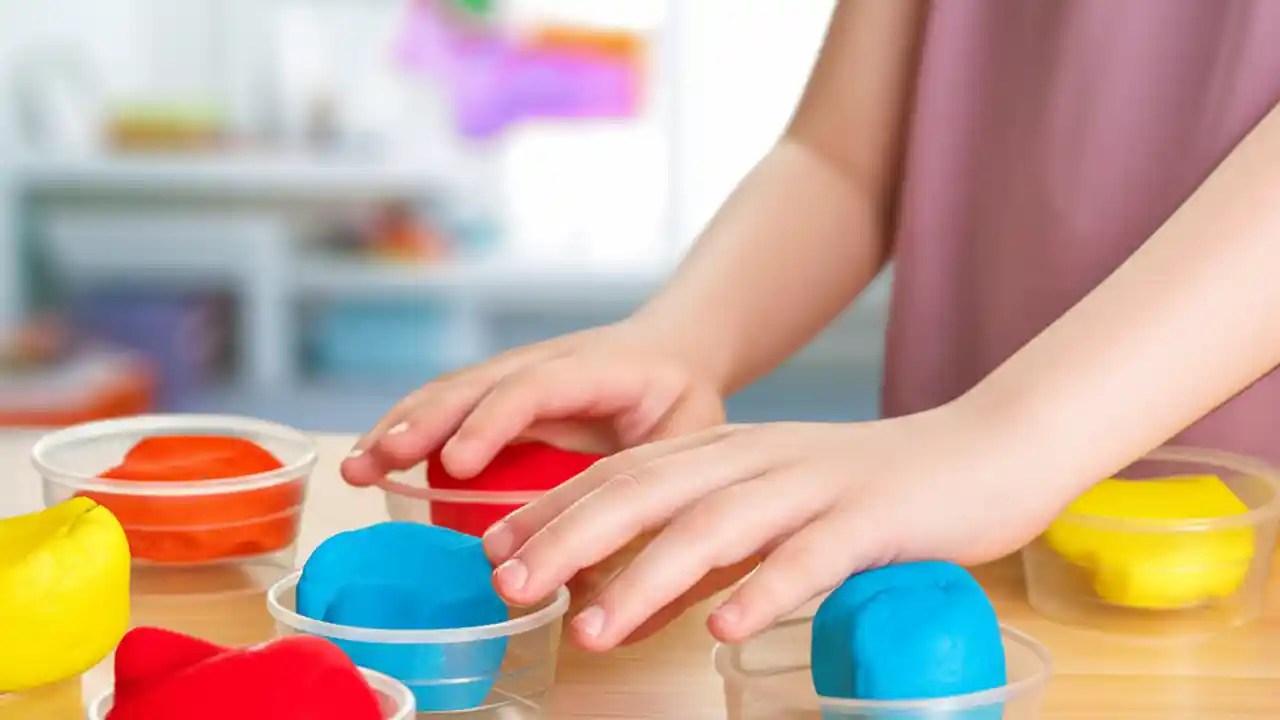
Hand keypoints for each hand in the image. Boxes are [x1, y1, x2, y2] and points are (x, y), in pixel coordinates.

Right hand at [340, 320, 724, 485]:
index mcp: (599, 367)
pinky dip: (410, 429)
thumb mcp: (690, 437)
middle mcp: (548, 361)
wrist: (674, 349)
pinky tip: (374, 461)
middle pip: (477, 382)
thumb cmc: (684, 401)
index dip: (495, 421)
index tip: (457, 463)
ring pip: (453, 391)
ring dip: (403, 425)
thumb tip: (608, 579)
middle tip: (378, 462)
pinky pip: (451, 405)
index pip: (538, 385)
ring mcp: (520, 372)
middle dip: (424, 422)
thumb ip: (654, 488)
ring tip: (357, 466)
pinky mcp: (501, 392)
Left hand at [481, 404, 1068, 650]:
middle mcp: (758, 459)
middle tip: (511, 586)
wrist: (986, 450)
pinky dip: (762, 591)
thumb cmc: (870, 492)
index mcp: (729, 451)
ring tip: (592, 630)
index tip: (495, 553)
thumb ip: (701, 550)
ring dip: (648, 578)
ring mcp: (814, 486)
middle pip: (649, 492)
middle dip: (572, 537)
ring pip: (717, 525)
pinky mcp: (873, 518)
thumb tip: (618, 608)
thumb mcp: (772, 510)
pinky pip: (810, 557)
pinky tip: (719, 630)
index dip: (555, 510)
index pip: (623, 474)